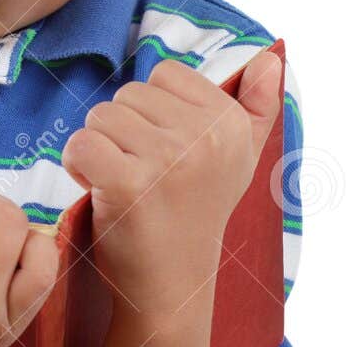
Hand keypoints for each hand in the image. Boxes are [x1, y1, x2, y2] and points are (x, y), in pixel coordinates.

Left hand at [60, 50, 282, 321]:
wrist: (172, 288)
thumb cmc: (194, 217)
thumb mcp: (237, 162)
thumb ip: (255, 108)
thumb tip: (269, 59)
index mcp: (232, 124)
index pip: (164, 75)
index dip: (151, 113)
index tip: (165, 154)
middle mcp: (207, 138)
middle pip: (128, 94)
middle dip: (122, 132)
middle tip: (141, 176)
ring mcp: (169, 161)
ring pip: (100, 116)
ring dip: (99, 150)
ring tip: (123, 185)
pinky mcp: (129, 185)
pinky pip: (80, 144)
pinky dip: (77, 167)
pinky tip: (99, 191)